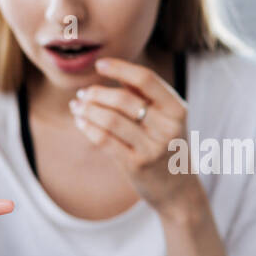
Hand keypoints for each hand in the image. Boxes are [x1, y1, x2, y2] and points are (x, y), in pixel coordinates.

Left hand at [68, 55, 203, 218]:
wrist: (178, 190)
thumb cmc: (167, 145)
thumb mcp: (167, 118)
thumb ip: (145, 94)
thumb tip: (113, 69)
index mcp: (177, 109)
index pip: (146, 79)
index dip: (119, 68)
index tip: (99, 65)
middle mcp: (167, 128)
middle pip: (123, 100)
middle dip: (96, 93)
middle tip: (83, 94)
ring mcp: (152, 148)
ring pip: (110, 120)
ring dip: (87, 109)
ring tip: (77, 105)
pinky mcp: (136, 165)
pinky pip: (104, 140)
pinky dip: (87, 127)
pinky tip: (80, 121)